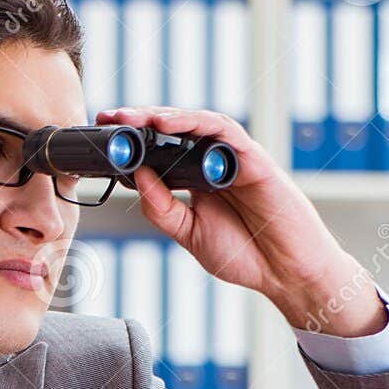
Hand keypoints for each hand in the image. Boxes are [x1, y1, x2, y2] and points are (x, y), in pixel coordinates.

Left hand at [95, 107, 385, 337]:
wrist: (285, 273)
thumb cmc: (245, 253)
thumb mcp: (189, 233)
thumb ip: (162, 208)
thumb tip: (136, 176)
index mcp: (195, 180)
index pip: (160, 152)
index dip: (132, 142)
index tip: (102, 135)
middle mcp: (213, 164)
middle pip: (174, 132)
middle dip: (140, 121)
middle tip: (109, 116)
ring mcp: (233, 159)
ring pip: (197, 124)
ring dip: (164, 116)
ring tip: (134, 117)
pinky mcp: (253, 159)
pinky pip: (224, 131)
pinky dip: (196, 122)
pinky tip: (169, 123)